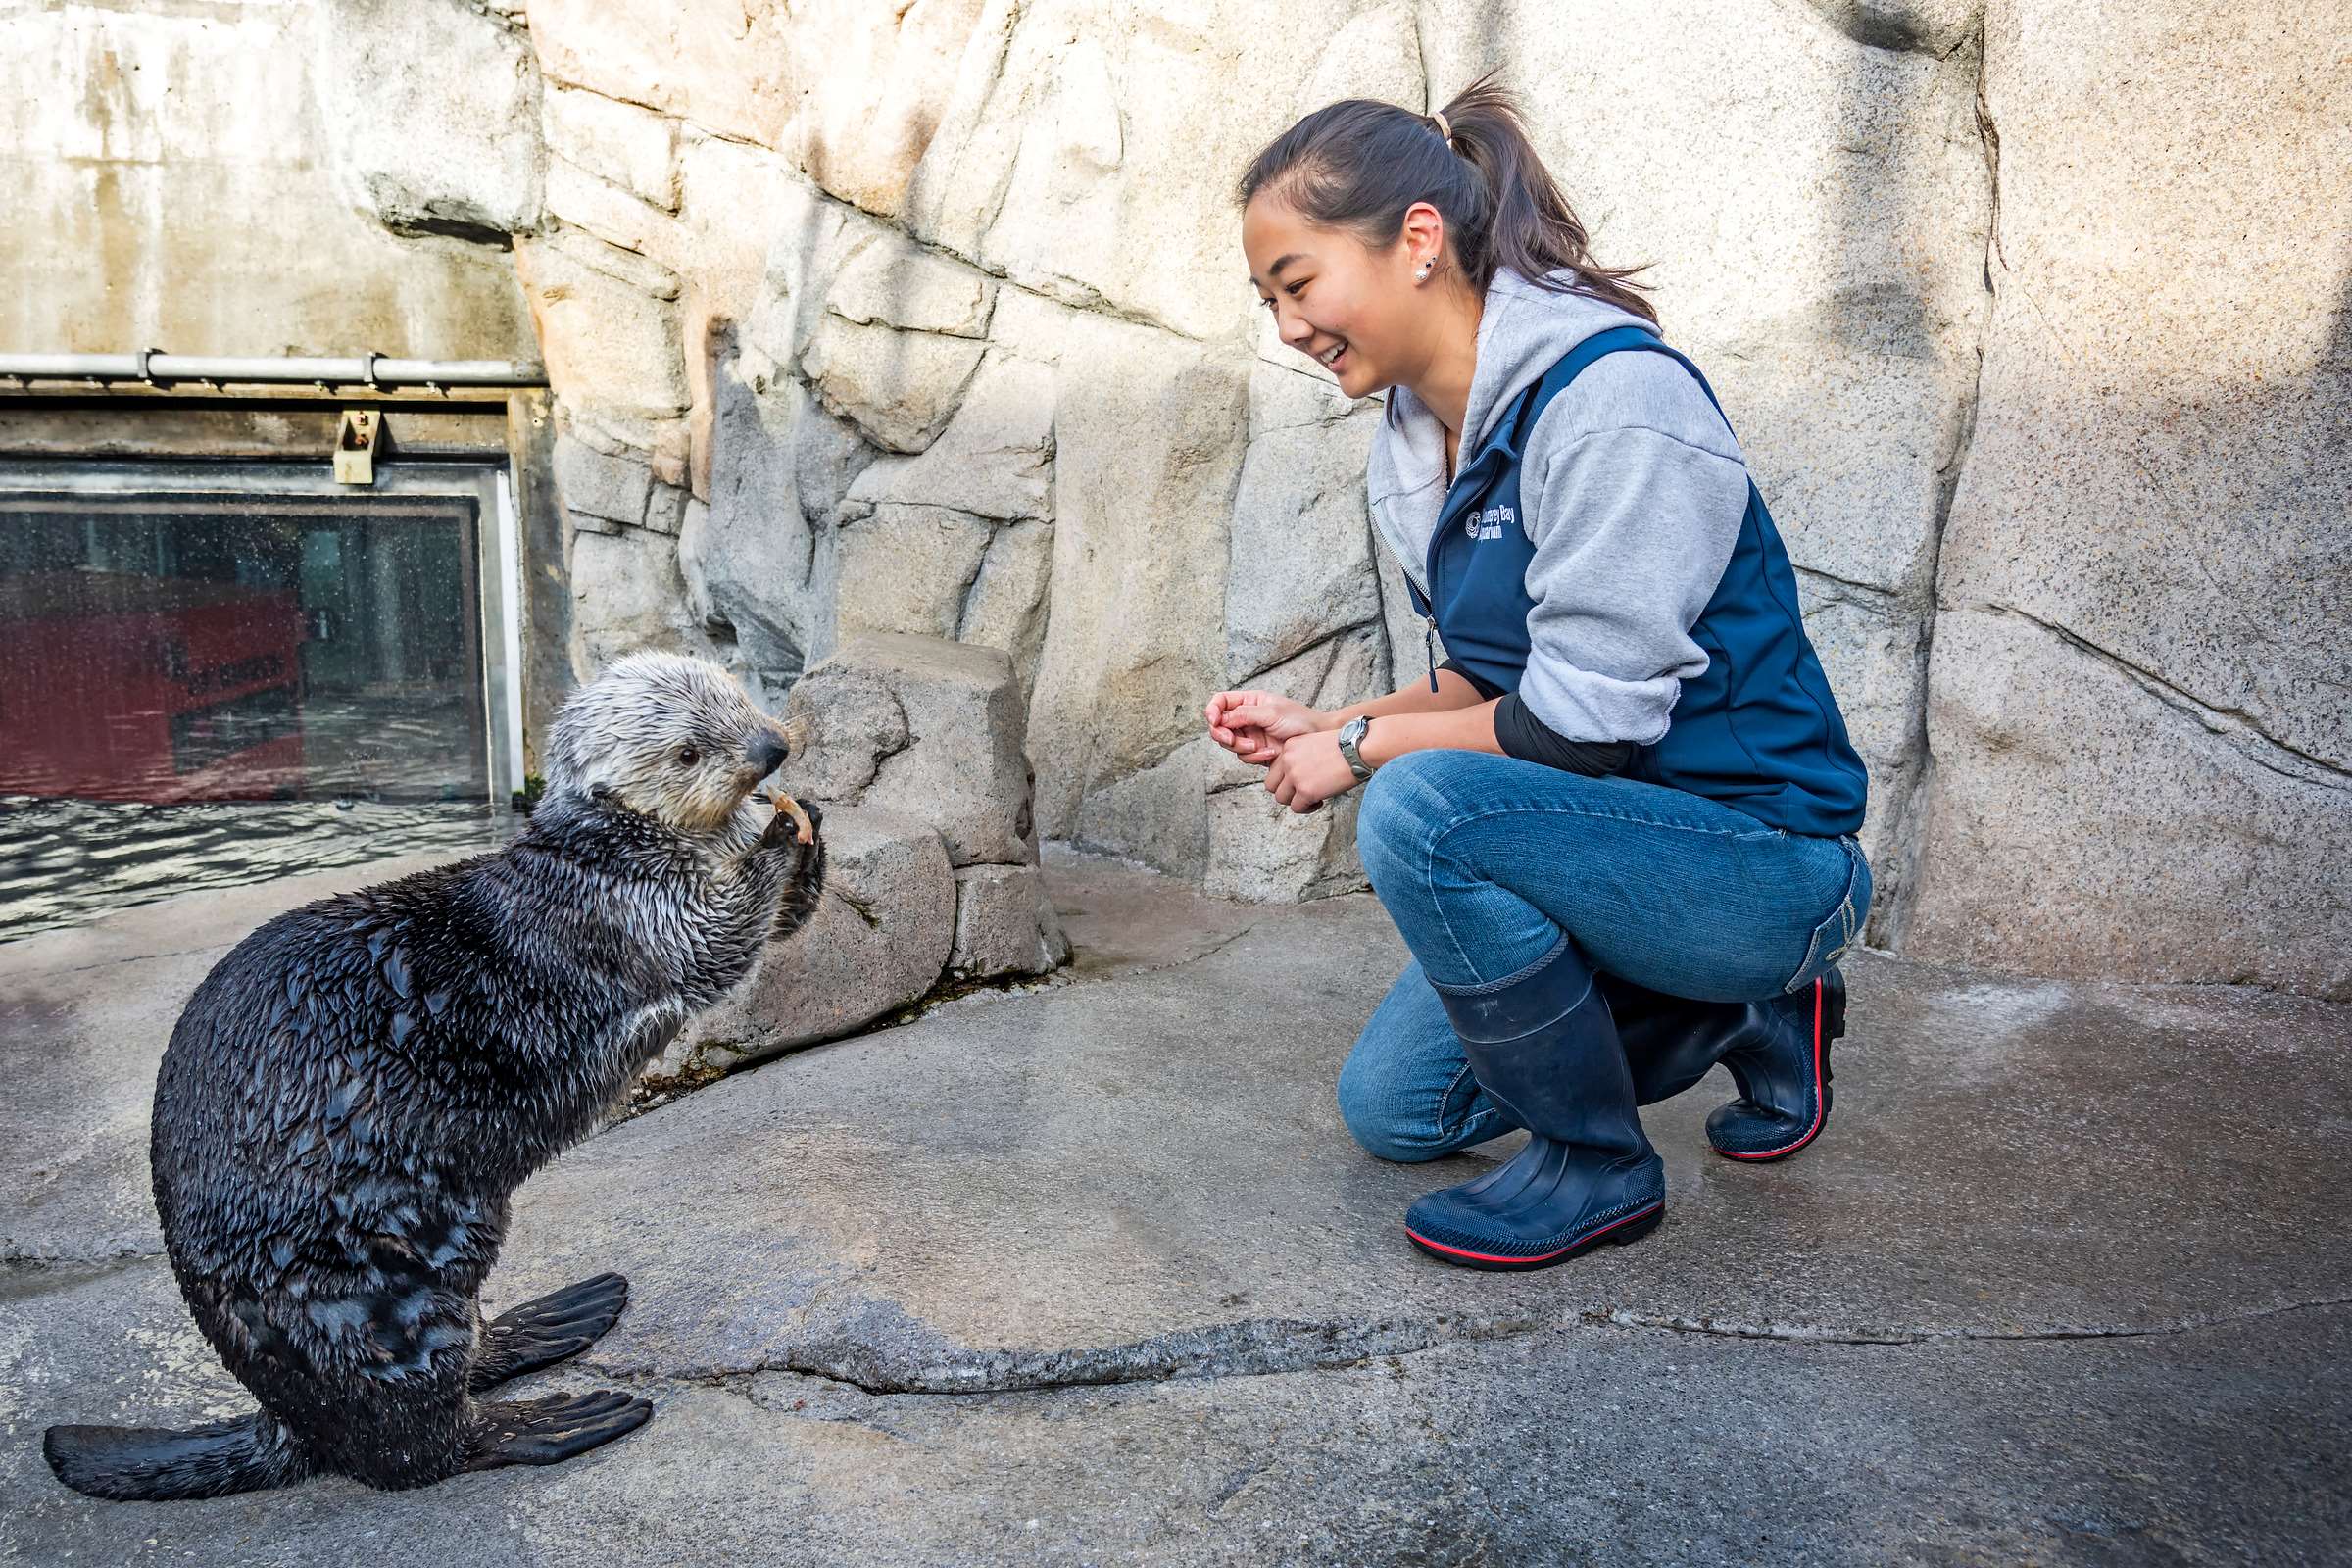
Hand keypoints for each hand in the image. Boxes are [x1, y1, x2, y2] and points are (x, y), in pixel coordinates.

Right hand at [1204, 689, 1323, 765]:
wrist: (1317, 739)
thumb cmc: (1300, 720)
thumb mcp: (1271, 713)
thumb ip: (1244, 714)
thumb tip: (1221, 719)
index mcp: (1249, 701)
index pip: (1220, 702)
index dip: (1212, 710)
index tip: (1214, 720)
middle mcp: (1246, 717)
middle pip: (1220, 726)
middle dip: (1224, 735)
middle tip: (1232, 740)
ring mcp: (1250, 735)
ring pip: (1230, 744)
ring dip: (1242, 748)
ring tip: (1260, 747)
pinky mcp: (1256, 751)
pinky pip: (1244, 757)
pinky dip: (1254, 757)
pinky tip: (1270, 754)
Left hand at [1265, 730, 1358, 814]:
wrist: (1358, 749)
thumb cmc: (1345, 746)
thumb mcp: (1315, 743)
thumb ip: (1302, 757)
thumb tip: (1301, 775)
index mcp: (1289, 747)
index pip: (1274, 769)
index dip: (1285, 779)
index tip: (1298, 781)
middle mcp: (1288, 760)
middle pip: (1272, 785)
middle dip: (1286, 792)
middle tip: (1301, 792)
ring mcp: (1295, 776)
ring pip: (1281, 798)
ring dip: (1295, 801)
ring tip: (1312, 798)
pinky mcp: (1305, 791)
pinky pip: (1297, 808)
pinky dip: (1308, 808)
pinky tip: (1320, 801)